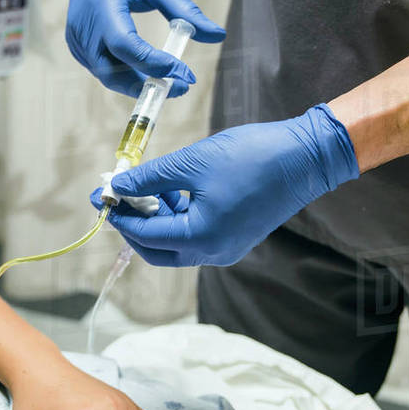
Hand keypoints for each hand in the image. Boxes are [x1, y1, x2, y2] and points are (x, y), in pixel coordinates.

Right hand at [66, 0, 225, 97]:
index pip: (124, 45)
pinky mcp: (76, 43)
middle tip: (181, 86)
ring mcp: (76, 36)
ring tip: (170, 82)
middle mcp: (83, 24)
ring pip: (106, 75)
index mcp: (102, 3)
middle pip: (111, 71)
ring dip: (137, 84)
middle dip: (146, 84)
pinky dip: (124, 75)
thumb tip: (218, 36)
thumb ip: (186, 12)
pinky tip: (148, 72)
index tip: (185, 72)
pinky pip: (100, 68)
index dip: (154, 64)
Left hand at [97, 104, 360, 266]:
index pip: (144, 235)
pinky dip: (179, 217)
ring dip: (157, 218)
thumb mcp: (192, 162)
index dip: (119, 214)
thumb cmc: (252, 156)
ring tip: (151, 183)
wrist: (306, 157)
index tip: (102, 193)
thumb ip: (150, 177)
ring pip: (176, 243)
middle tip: (119, 195)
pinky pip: (196, 236)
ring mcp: (227, 248)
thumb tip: (118, 186)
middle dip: (134, 224)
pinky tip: (175, 189)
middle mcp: (213, 252)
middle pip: (156, 250)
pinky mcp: (236, 237)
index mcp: (201, 238)